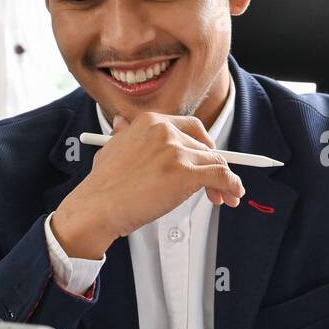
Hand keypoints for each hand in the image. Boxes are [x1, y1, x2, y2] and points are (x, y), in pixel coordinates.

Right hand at [53, 112, 244, 257]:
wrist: (96, 207)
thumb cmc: (103, 186)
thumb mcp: (111, 147)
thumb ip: (124, 133)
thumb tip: (122, 124)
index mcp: (150, 121)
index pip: (191, 128)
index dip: (203, 146)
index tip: (206, 161)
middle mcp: (165, 130)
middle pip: (205, 148)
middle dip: (212, 167)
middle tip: (213, 187)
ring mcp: (176, 150)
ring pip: (215, 162)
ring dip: (223, 181)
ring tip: (223, 197)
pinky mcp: (186, 172)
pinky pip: (222, 176)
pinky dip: (232, 186)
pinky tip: (233, 195)